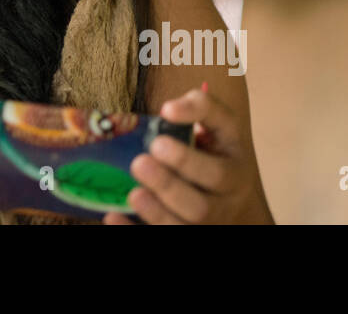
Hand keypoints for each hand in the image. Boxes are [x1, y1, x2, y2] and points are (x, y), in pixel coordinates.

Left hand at [102, 87, 272, 224]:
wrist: (230, 198)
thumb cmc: (214, 152)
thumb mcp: (218, 127)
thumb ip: (200, 109)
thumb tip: (169, 109)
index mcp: (234, 172)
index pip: (218, 168)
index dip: (189, 154)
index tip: (162, 125)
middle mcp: (223, 203)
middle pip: (201, 205)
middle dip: (169, 184)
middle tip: (140, 162)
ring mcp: (205, 224)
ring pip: (184, 227)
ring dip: (157, 213)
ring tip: (134, 193)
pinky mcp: (185, 233)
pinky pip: (161, 238)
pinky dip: (134, 230)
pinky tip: (113, 217)